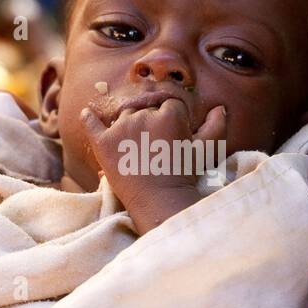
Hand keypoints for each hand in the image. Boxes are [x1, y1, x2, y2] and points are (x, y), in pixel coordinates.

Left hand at [80, 97, 226, 233]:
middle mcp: (144, 116)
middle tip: (155, 147)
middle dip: (150, 122)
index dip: (172, 119)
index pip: (169, 104)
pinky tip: (87, 113)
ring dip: (128, 125)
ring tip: (135, 147)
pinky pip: (91, 123)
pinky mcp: (103, 143)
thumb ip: (215, 126)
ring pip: (123, 115)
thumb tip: (219, 108)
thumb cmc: (185, 176)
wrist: (160, 203)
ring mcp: (121, 129)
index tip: (172, 138)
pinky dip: (89, 118)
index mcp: (170, 114)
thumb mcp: (205, 151)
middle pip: (145, 108)